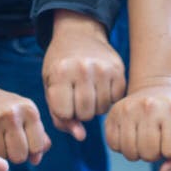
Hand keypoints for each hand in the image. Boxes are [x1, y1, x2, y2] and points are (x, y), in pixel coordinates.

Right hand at [0, 75, 50, 164]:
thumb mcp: (22, 114)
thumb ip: (37, 136)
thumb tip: (36, 160)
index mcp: (29, 110)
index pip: (37, 148)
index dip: (28, 150)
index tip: (18, 141)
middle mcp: (11, 113)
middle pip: (19, 157)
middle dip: (11, 154)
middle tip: (2, 141)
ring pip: (1, 159)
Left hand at [43, 10, 125, 139]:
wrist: (79, 34)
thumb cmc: (61, 66)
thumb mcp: (51, 88)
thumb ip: (60, 117)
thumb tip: (81, 137)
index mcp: (60, 72)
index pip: (64, 113)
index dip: (63, 111)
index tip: (62, 100)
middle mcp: (82, 69)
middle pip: (85, 114)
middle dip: (80, 111)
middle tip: (76, 96)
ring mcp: (103, 69)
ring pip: (102, 109)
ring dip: (94, 106)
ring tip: (88, 91)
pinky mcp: (119, 70)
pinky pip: (115, 100)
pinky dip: (108, 99)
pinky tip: (100, 87)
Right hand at [105, 77, 170, 170]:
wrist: (157, 86)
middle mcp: (149, 108)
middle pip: (149, 155)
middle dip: (156, 153)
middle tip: (159, 138)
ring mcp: (128, 110)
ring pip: (130, 154)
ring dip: (139, 152)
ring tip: (146, 137)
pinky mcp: (112, 114)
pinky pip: (114, 146)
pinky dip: (124, 146)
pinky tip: (133, 134)